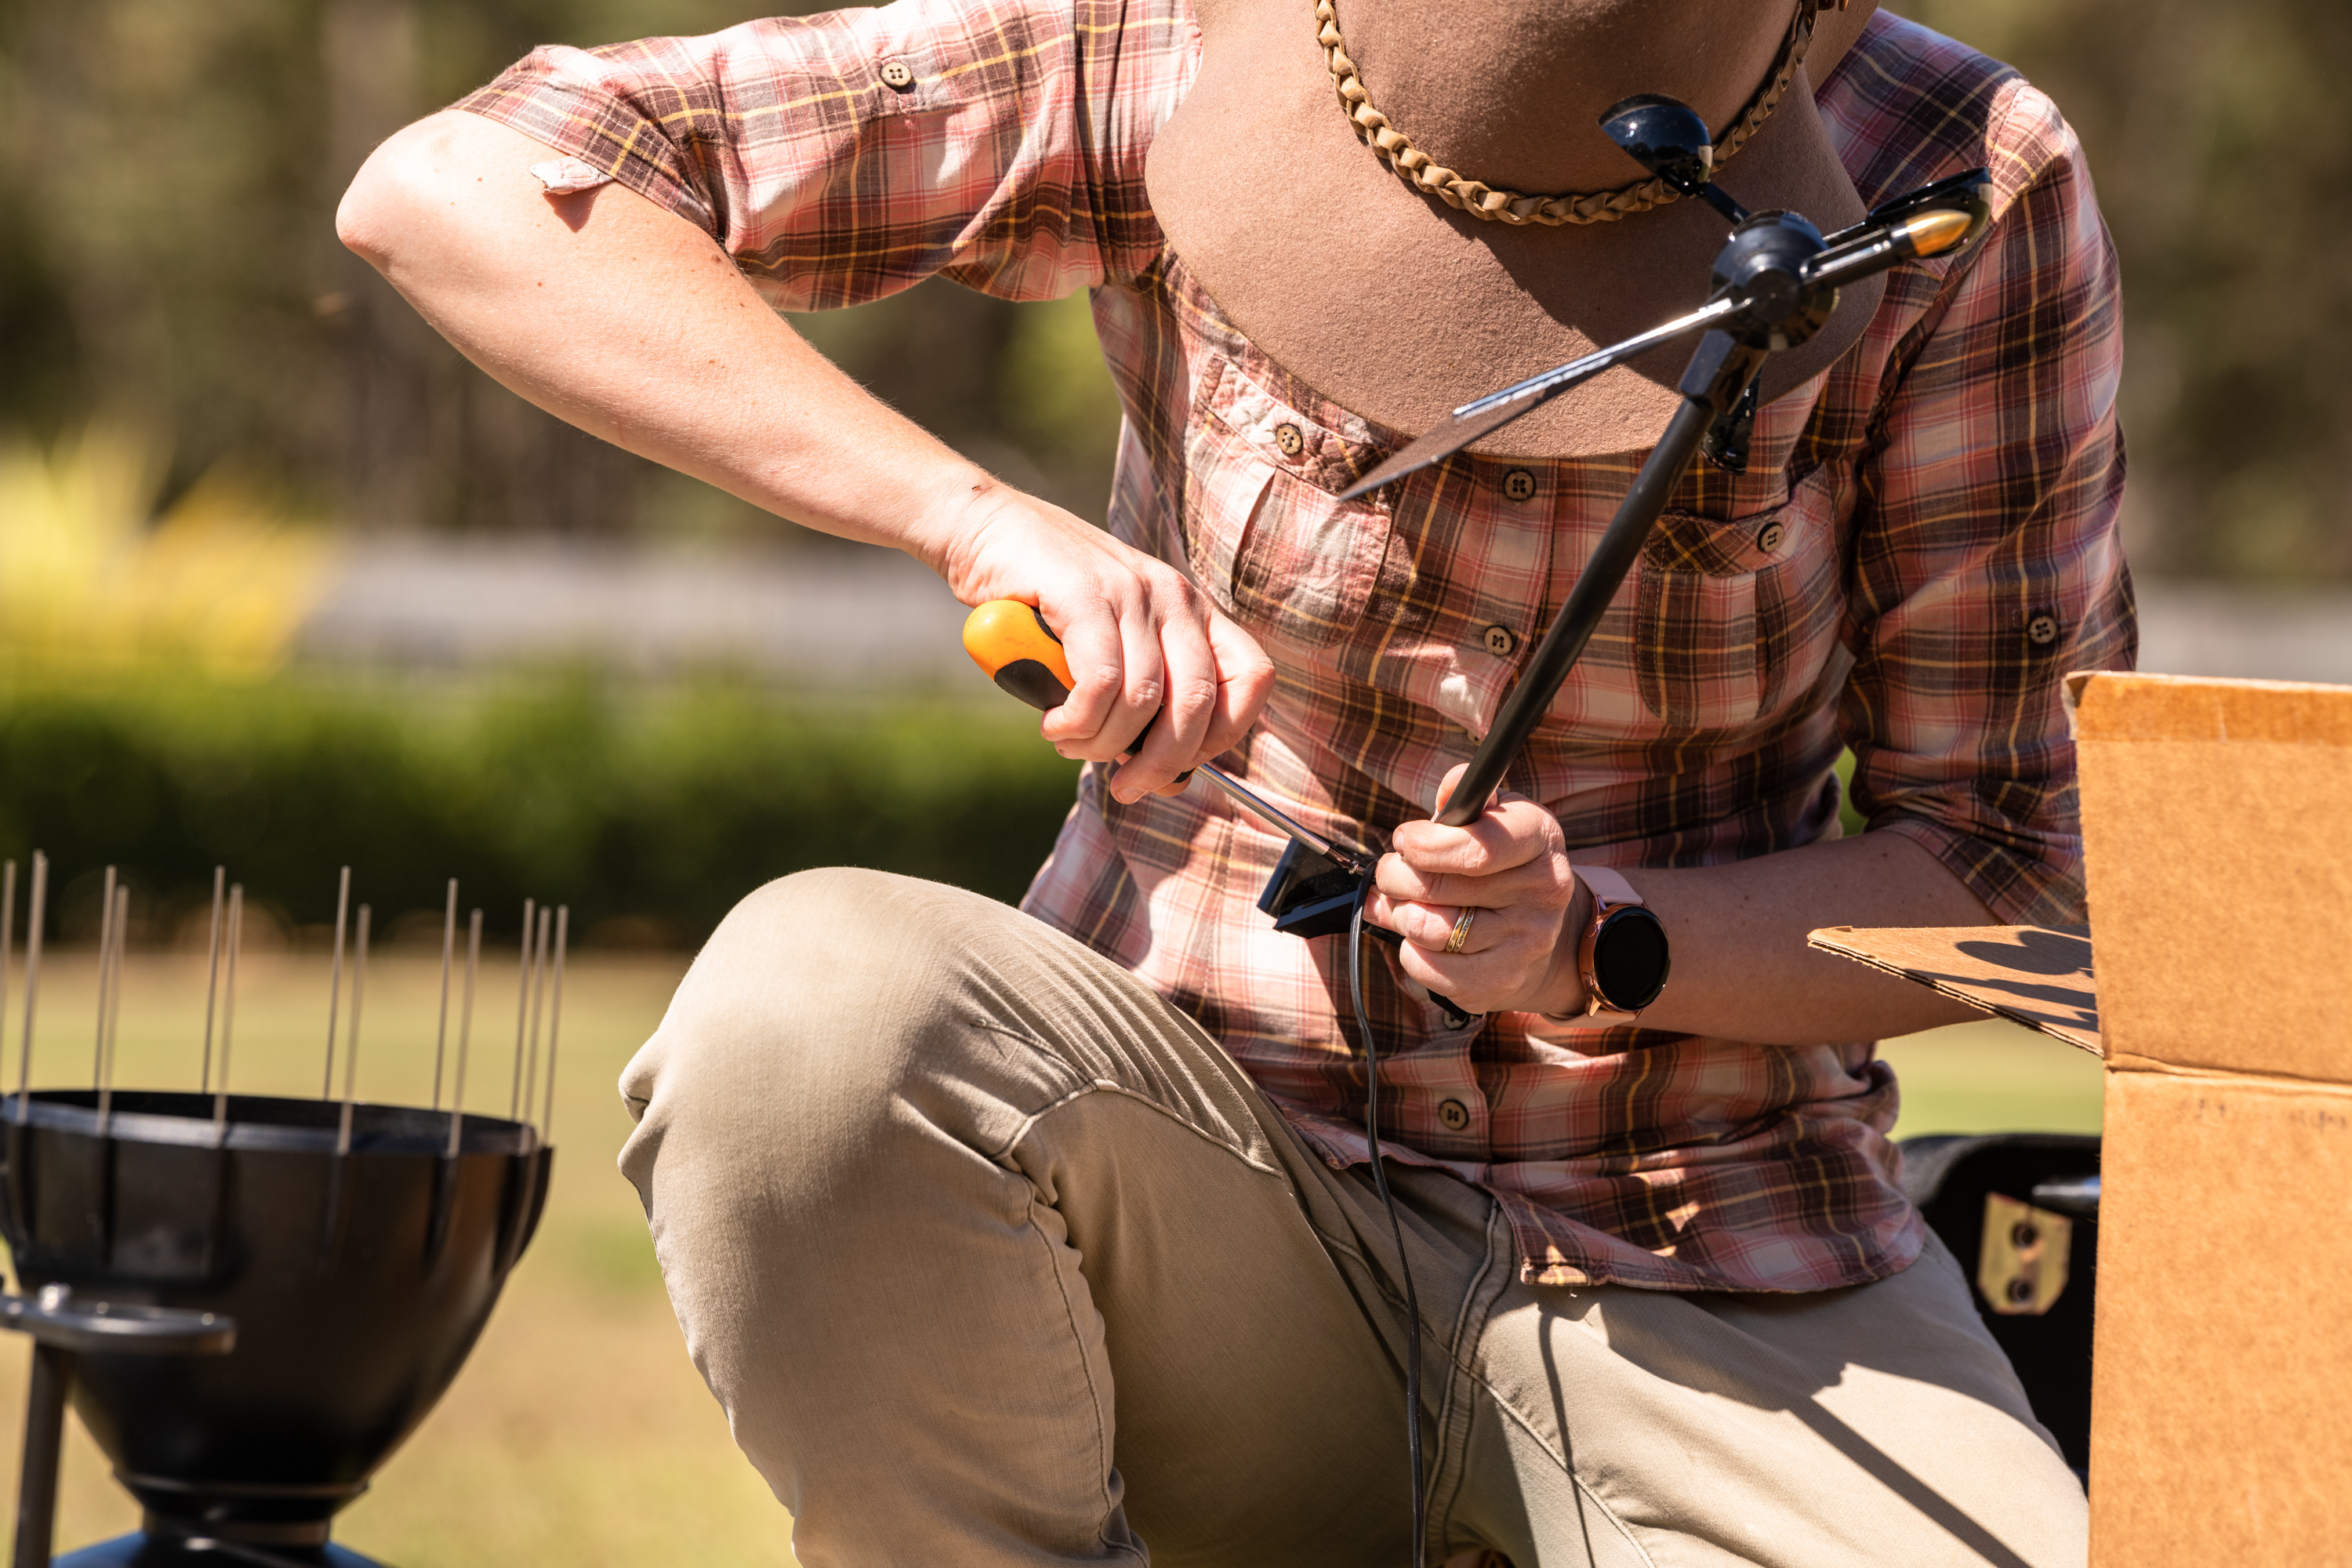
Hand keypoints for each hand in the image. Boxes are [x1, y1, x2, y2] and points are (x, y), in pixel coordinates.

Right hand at [923, 479, 1273, 802]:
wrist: (986, 529)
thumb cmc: (1046, 601)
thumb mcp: (1111, 642)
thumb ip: (1143, 692)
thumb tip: (1164, 772)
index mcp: (1191, 609)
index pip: (1251, 677)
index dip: (1224, 734)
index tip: (1181, 763)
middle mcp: (1172, 596)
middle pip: (1198, 702)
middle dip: (1162, 762)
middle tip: (1126, 786)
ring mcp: (1130, 591)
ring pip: (1142, 700)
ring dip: (1103, 743)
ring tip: (1070, 743)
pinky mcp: (1084, 594)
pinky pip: (1100, 683)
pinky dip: (1077, 721)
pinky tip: (1055, 724)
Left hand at [1368, 763, 1588, 1016]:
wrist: (1538, 933)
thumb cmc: (1500, 864)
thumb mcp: (1492, 818)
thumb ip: (1465, 797)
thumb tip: (1450, 789)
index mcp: (1540, 839)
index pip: (1478, 847)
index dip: (1426, 844)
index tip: (1403, 840)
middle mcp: (1543, 890)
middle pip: (1438, 887)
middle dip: (1396, 876)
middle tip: (1392, 872)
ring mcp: (1526, 941)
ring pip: (1426, 928)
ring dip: (1400, 914)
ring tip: (1405, 904)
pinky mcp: (1502, 981)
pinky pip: (1427, 967)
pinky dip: (1410, 951)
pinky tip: (1421, 939)